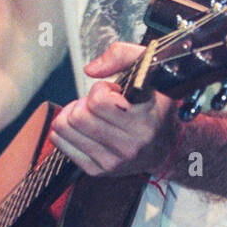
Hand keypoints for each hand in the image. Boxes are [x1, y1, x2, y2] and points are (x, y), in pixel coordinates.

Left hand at [51, 41, 177, 177]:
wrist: (166, 147)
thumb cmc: (155, 106)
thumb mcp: (150, 71)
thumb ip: (123, 55)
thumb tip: (90, 70)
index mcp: (145, 120)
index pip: (99, 101)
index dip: (101, 89)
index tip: (114, 92)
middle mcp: (130, 145)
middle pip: (78, 115)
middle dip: (85, 102)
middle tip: (100, 104)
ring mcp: (113, 161)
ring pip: (65, 128)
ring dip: (74, 114)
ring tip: (91, 114)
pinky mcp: (98, 170)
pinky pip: (61, 143)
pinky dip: (67, 129)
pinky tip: (85, 126)